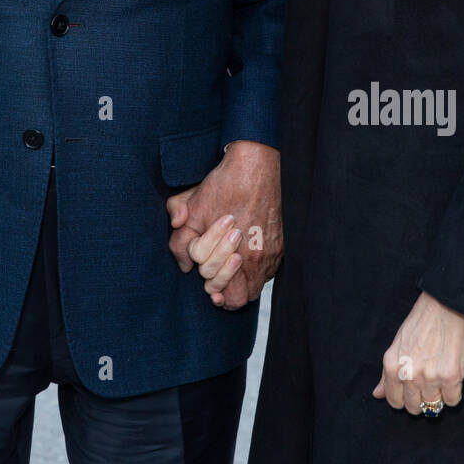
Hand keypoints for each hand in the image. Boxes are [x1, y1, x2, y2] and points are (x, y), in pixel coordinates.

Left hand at [167, 141, 282, 309]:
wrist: (256, 165)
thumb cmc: (223, 187)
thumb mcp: (192, 211)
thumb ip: (180, 242)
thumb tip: (184, 264)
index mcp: (236, 256)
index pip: (225, 296)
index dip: (212, 290)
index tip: (207, 284)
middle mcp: (258, 259)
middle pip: (242, 298)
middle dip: (227, 290)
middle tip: (216, 277)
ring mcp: (273, 252)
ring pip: (258, 285)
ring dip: (243, 281)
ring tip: (231, 266)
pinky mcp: (283, 243)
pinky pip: (270, 269)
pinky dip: (258, 268)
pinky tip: (246, 252)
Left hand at [373, 291, 463, 413]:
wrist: (445, 305)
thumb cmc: (421, 322)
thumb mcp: (397, 344)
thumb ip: (387, 373)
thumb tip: (377, 394)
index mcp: (392, 365)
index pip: (393, 400)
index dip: (404, 399)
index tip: (411, 392)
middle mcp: (408, 374)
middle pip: (413, 407)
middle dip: (420, 400)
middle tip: (428, 384)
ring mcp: (430, 377)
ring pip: (433, 406)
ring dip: (438, 396)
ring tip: (440, 378)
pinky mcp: (451, 377)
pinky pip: (452, 401)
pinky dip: (453, 393)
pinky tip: (452, 377)